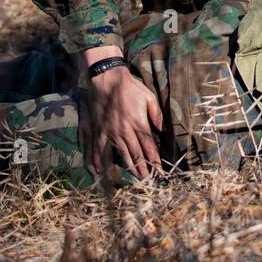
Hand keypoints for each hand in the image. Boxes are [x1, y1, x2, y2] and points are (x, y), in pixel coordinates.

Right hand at [80, 62, 162, 178]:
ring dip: (130, 168)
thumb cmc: (130, 87)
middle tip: (149, 181)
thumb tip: (164, 131)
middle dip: (144, 169)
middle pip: (136, 155)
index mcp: (138, 123)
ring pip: (122, 154)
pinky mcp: (100, 130)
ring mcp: (111, 132)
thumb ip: (157, 115)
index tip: (160, 172)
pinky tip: (99, 172)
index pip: (149, 147)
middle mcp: (125, 131)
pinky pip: (98, 148)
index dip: (155, 161)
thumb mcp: (149, 97)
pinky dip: (97, 161)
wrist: (108, 79)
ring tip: (137, 178)